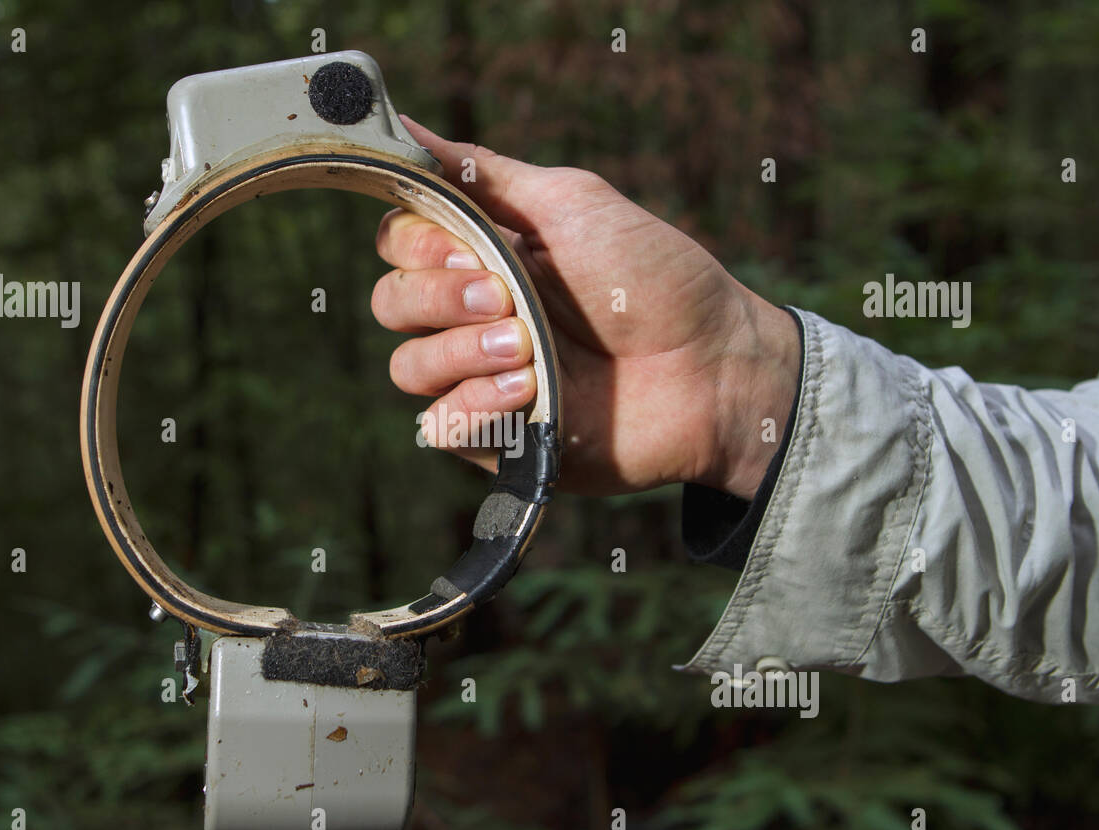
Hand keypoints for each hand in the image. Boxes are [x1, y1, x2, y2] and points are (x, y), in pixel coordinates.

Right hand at [371, 117, 799, 497]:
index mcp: (484, 254)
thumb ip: (483, 172)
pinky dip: (477, 404)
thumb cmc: (652, 279)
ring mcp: (481, 378)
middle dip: (438, 298)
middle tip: (506, 299)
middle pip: (390, 303)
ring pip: (407, 367)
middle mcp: (472, 315)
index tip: (470, 249)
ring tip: (526, 348)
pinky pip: (441, 425)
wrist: (707, 368)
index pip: (398, 243)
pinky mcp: (497, 436)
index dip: (417, 244)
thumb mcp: (570, 203)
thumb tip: (404, 124)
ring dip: (460, 352)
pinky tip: (530, 392)